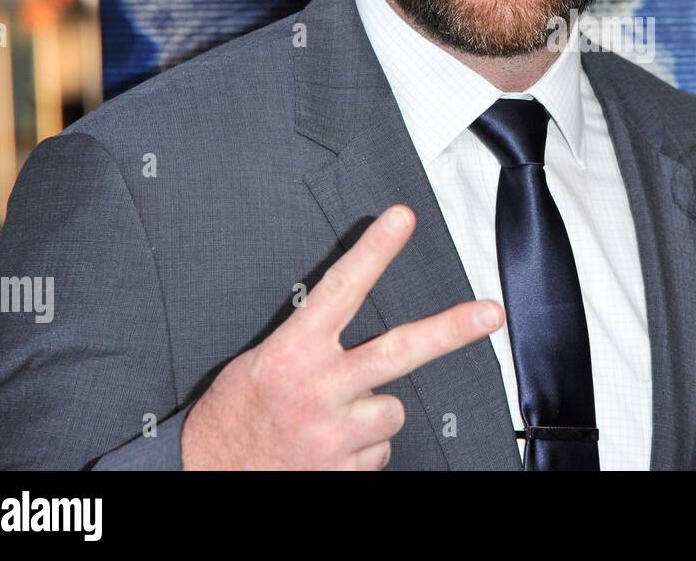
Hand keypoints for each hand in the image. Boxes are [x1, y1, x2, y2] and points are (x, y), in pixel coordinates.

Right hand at [181, 204, 503, 468]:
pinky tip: (329, 448)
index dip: (374, 251)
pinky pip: (380, 450)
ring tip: (333, 419)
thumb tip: (349, 313)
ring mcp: (333, 432)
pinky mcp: (343, 469)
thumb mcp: (260, 361)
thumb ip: (309, 341)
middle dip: (451, 329)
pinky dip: (362, 449)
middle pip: (399, 350)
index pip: (340, 289)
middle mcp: (317, 388)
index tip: (402, 219)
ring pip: (392, 410)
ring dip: (373, 414)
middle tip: (490, 313)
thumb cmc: (234, 416)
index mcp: (291, 352)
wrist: (205, 476)